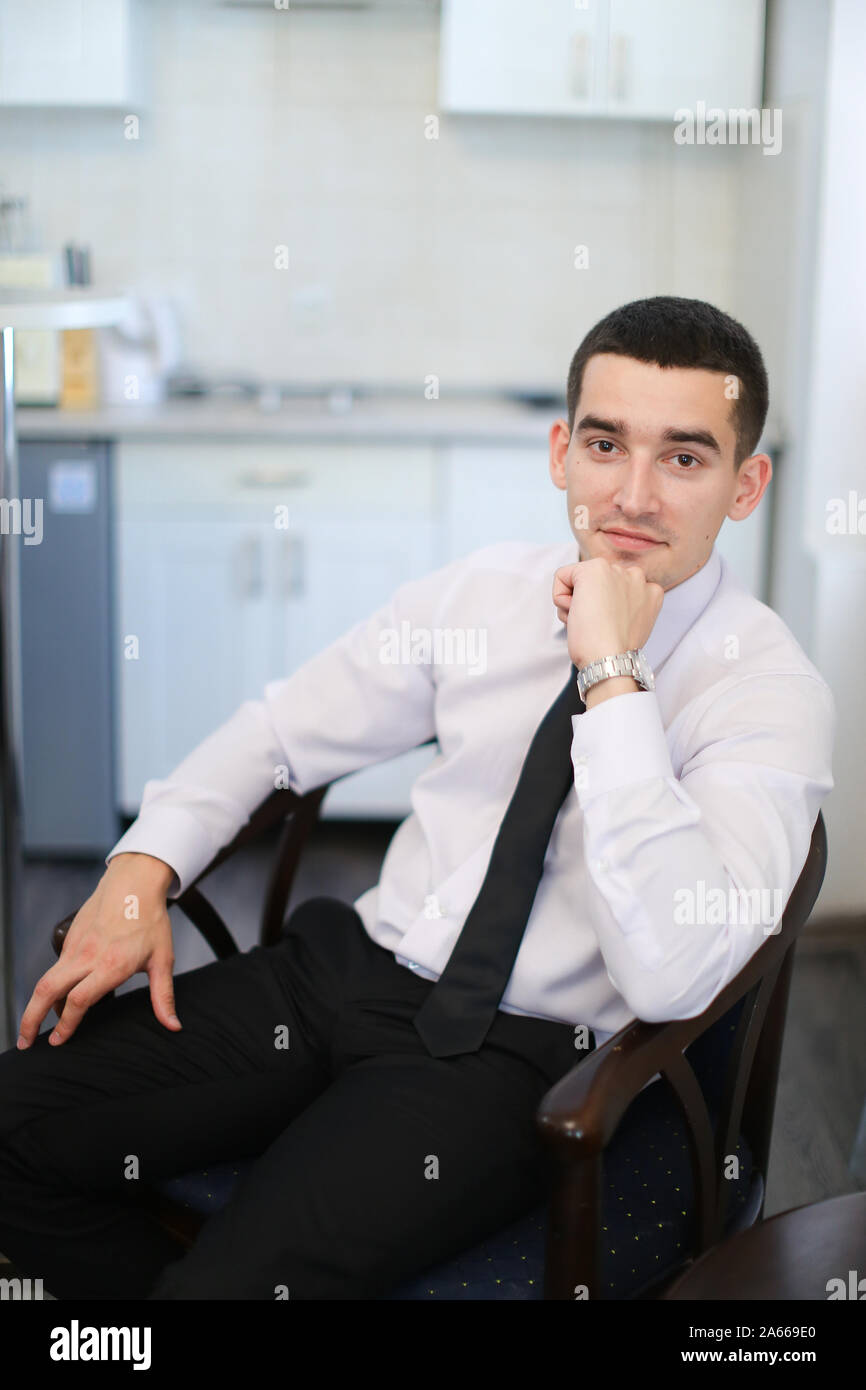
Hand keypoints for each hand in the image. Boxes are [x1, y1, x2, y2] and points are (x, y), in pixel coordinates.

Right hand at [16, 853, 180, 1049]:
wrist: (135, 882)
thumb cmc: (150, 921)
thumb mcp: (163, 960)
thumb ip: (163, 996)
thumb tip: (173, 1026)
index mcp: (111, 965)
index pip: (79, 1001)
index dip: (66, 1025)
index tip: (58, 1042)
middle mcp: (88, 957)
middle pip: (47, 991)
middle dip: (31, 1020)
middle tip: (24, 1043)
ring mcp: (75, 947)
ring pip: (46, 980)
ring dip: (36, 1005)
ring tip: (34, 1026)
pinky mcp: (70, 939)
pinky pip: (55, 968)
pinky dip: (51, 987)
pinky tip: (58, 999)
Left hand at [553, 556, 663, 670]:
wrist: (609, 659)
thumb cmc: (614, 651)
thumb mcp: (629, 624)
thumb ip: (623, 606)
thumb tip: (604, 604)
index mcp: (649, 590)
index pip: (613, 590)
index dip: (603, 611)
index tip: (608, 627)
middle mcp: (635, 575)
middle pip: (596, 584)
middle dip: (589, 603)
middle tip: (596, 625)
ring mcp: (616, 570)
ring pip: (579, 581)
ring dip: (575, 601)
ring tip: (587, 621)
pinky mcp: (593, 569)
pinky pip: (562, 576)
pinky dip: (559, 597)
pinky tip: (575, 612)